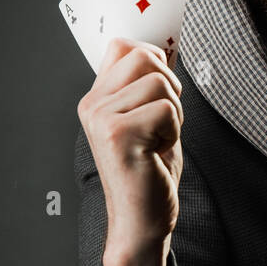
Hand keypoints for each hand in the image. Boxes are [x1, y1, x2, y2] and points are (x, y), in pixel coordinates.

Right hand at [77, 38, 184, 258]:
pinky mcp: (118, 134)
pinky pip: (166, 109)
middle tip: (162, 124)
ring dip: (173, 114)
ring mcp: (101, 118)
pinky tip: (157, 152)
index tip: (159, 98)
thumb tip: (161, 50)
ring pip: (160, 82)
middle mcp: (92, 105)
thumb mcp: (147, 120)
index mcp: (96, 98)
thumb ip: (146, 86)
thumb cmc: (149, 172)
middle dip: (169, 88)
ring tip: (158, 141)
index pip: (124, 46)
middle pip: (145, 57)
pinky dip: (174, 131)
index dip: (155, 62)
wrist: (142, 220)